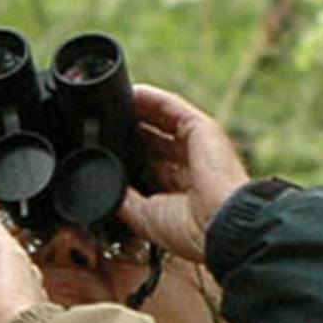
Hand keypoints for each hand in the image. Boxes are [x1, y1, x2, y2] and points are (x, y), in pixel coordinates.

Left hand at [118, 86, 249, 262]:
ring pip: (162, 120)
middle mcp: (188, 165)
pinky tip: (132, 93)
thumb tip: (104, 190)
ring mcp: (196, 145)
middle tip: (102, 125)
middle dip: (130, 132)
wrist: (220, 223)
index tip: (105, 148)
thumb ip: (125, 200)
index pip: (149, 163)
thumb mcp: (146, 218)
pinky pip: (172, 107)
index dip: (129, 154)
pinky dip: (152, 98)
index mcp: (178, 190)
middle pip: (154, 139)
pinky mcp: (202, 128)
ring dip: (138, 112)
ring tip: (111, 104)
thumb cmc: (190, 230)